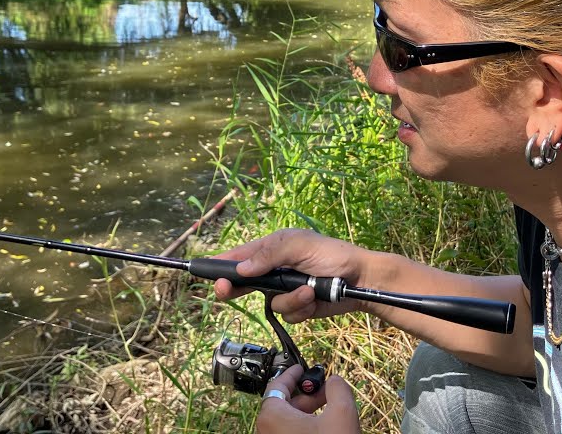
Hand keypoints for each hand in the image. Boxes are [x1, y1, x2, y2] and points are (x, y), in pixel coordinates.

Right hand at [212, 229, 372, 322]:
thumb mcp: (299, 246)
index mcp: (274, 248)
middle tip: (222, 292)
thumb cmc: (333, 255)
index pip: (240, 256)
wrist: (360, 281)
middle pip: (245, 282)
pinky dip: (301, 309)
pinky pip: (287, 314)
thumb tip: (241, 269)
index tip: (201, 270)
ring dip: (289, 299)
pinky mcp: (298, 307)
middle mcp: (276, 269)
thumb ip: (269, 255)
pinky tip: (314, 300)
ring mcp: (286, 289)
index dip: (220, 264)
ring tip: (308, 290)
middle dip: (235, 288)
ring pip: (269, 302)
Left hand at [259, 365, 360, 433]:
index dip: (292, 374)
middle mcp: (267, 430)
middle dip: (307, 394)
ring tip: (330, 409)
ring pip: (288, 421)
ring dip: (307, 411)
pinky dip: (304, 426)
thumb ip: (338, 388)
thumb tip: (334, 380)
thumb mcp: (342, 412)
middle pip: (283, 404)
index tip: (300, 368)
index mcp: (272, 417)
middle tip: (326, 390)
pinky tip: (324, 426)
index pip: (277, 385)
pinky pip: (289, 432)